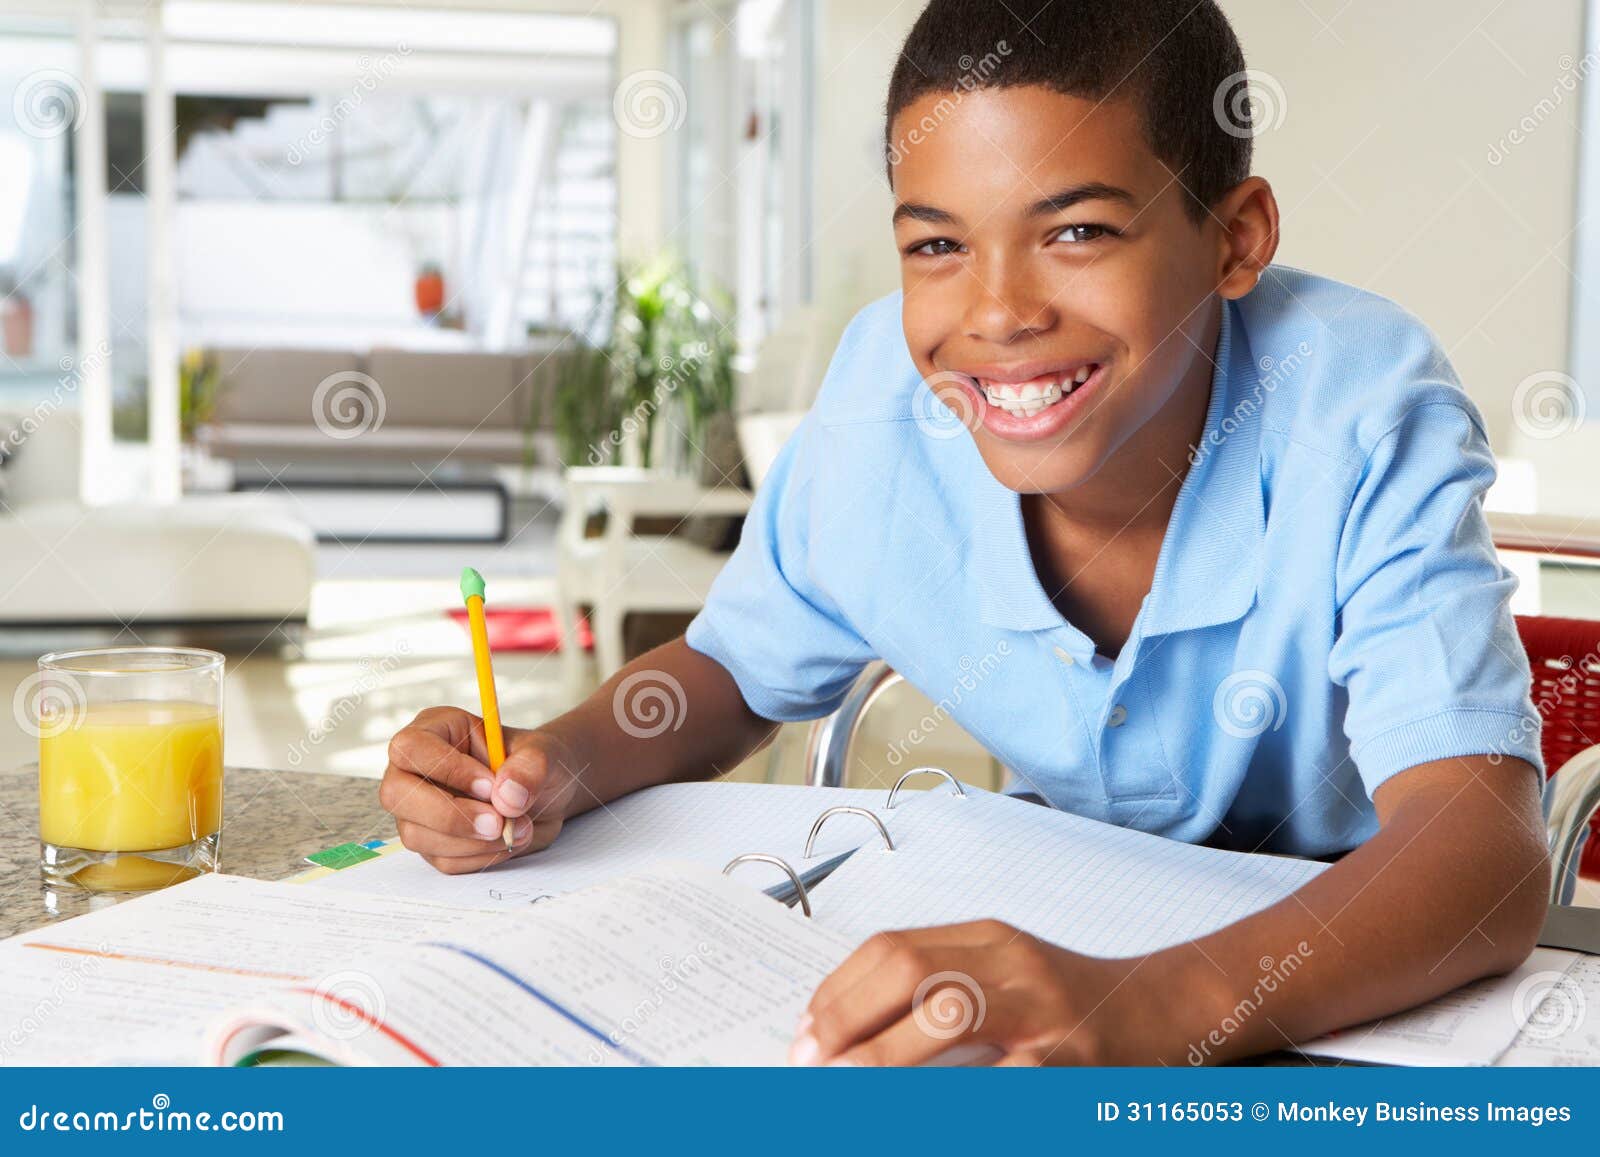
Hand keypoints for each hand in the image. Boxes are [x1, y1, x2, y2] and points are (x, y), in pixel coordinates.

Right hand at [379, 706, 582, 874]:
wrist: (545, 795)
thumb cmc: (533, 764)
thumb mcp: (543, 754)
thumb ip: (530, 767)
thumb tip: (507, 796)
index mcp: (435, 731)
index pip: (412, 747)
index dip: (447, 769)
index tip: (491, 786)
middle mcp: (415, 769)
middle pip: (397, 794)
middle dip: (450, 815)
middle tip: (498, 823)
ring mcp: (417, 810)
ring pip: (417, 835)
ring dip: (471, 841)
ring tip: (517, 828)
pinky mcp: (432, 842)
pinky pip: (442, 860)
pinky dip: (479, 857)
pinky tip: (507, 841)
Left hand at [791, 920, 1190, 1065]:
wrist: (1168, 1013)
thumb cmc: (1077, 1006)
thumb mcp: (1009, 976)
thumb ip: (944, 987)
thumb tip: (854, 1029)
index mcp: (991, 941)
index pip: (893, 949)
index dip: (839, 990)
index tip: (804, 1030)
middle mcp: (1013, 965)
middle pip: (911, 970)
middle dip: (847, 1017)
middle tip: (808, 1062)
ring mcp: (1043, 1012)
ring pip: (948, 1014)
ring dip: (884, 1055)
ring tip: (842, 1086)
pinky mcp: (1067, 1062)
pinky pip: (995, 1083)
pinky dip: (943, 1098)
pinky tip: (911, 1112)